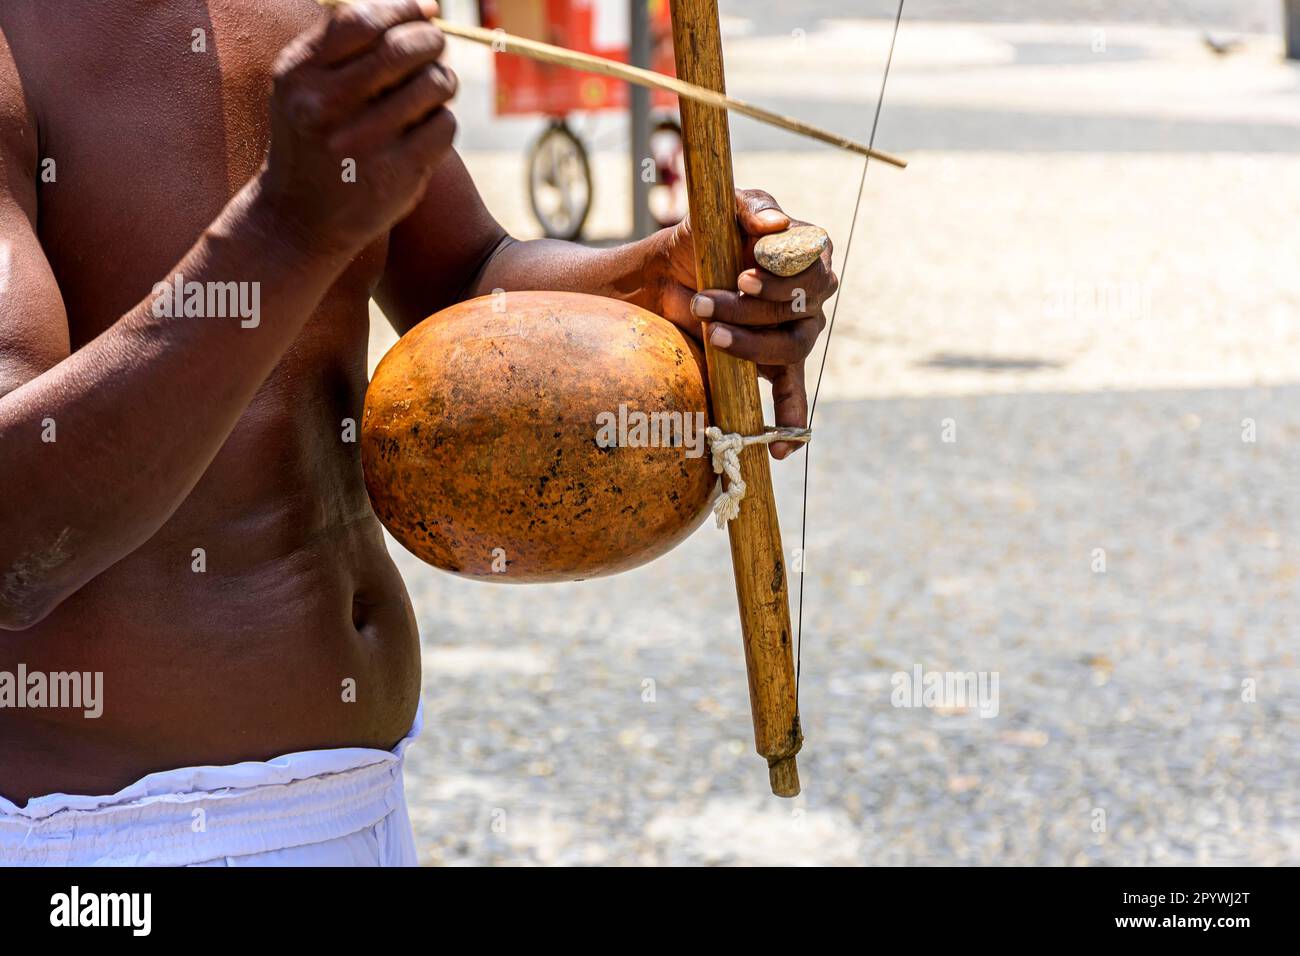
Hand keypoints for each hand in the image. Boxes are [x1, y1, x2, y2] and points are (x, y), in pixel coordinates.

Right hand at [257, 0, 456, 256]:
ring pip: (432, 84)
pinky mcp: (397, 174)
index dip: (402, 8)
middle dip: (431, 39)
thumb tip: (424, 7)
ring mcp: (363, 143)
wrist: (300, 219)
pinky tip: (427, 129)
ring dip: (444, 79)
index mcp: (298, 75)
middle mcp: (326, 107)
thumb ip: (347, 45)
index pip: (361, 21)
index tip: (425, 10)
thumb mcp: (305, 86)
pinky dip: (443, 120)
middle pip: (402, 48)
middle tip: (436, 45)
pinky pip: (444, 125)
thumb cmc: (313, 139)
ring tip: (436, 86)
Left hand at [652, 189, 836, 458]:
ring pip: (792, 346)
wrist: (660, 280)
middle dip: (752, 306)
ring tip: (712, 336)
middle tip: (707, 299)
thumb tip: (774, 227)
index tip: (743, 274)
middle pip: (802, 305)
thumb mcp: (718, 209)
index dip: (783, 272)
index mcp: (804, 252)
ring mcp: (795, 333)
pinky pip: (793, 397)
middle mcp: (809, 295)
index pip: (815, 262)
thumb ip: (750, 206)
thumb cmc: (698, 240)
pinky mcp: (775, 366)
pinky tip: (780, 448)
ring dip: (753, 344)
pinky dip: (789, 422)